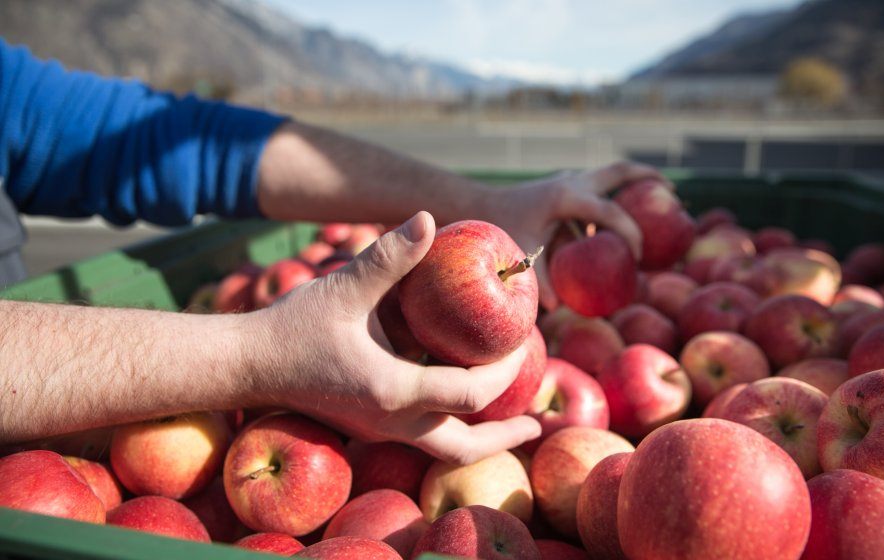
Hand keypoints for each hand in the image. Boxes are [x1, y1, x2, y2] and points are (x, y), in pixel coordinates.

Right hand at [246, 211, 540, 464]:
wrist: (246, 365)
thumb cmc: (291, 328)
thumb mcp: (343, 288)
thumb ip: (388, 256)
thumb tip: (429, 218)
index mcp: (392, 391)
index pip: (469, 394)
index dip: (505, 371)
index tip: (522, 343)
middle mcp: (391, 422)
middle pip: (464, 446)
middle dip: (506, 435)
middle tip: (538, 420)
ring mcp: (378, 429)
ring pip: (443, 448)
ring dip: (482, 435)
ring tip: (514, 422)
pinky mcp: (368, 423)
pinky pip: (423, 433)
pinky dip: (452, 421)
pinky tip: (459, 396)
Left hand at [483, 161, 671, 309]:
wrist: (480, 204)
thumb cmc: (501, 228)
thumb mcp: (522, 254)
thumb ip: (540, 281)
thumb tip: (556, 309)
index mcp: (567, 196)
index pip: (610, 212)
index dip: (629, 233)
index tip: (638, 256)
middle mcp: (573, 181)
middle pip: (621, 171)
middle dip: (649, 179)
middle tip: (673, 193)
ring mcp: (569, 180)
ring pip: (611, 174)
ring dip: (633, 186)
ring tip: (658, 204)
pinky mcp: (565, 186)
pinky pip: (597, 190)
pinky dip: (612, 202)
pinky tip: (618, 225)